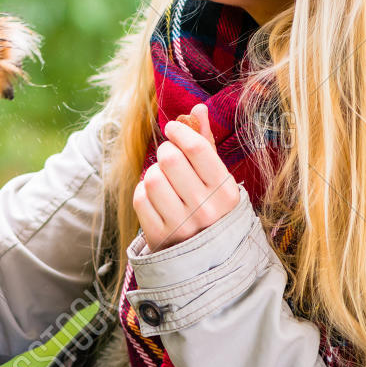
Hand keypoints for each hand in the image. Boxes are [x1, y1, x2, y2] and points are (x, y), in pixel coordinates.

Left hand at [132, 104, 240, 251]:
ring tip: (163, 181)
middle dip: (166, 152)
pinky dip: (143, 193)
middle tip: (169, 159)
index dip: (179, 131)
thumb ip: (206, 143)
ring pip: (151, 178)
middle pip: (170, 158)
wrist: (207, 258)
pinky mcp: (159, 237)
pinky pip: (140, 199)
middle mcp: (206, 210)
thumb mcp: (217, 179)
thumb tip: (198, 107)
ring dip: (153, 173)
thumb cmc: (211, 207)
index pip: (197, 148)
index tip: (172, 129)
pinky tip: (155, 198)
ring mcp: (182, 226)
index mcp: (226, 192)